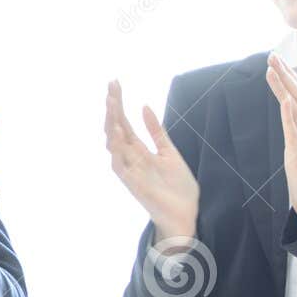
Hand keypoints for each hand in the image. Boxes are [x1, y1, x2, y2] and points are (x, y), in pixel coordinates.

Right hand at [104, 79, 198, 242]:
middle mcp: (130, 158)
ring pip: (114, 144)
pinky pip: (119, 165)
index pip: (125, 122)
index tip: (115, 82)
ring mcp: (130, 170)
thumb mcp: (169, 152)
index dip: (119, 103)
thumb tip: (144, 106)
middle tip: (111, 86)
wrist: (185, 213)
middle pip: (116, 128)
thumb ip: (156, 131)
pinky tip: (116, 133)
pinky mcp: (133, 184)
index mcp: (140, 150)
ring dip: (112, 124)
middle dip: (113, 107)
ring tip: (112, 104)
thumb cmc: (177, 187)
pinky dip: (116, 150)